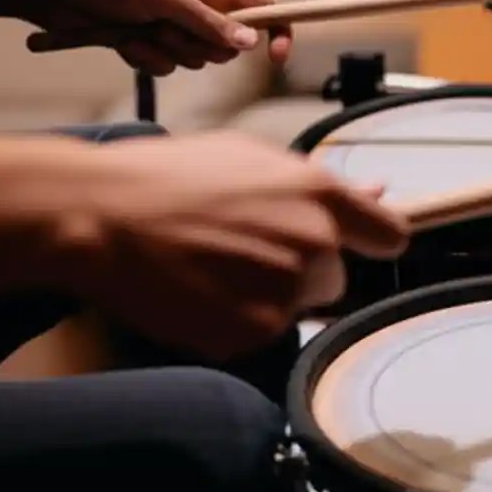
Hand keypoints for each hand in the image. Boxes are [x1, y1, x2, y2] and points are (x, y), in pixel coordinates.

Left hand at [32, 0, 292, 74]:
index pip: (261, 7)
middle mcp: (197, 6)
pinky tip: (122, 40)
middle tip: (169, 27)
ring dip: (166, 51)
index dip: (276, 32)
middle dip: (200, 46)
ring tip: (137, 28)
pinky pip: (164, 67)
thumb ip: (208, 22)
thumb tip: (250, 43)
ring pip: (194, 61)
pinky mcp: (147, 44)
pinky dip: (144, 58)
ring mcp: (172, 27)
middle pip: (227, 46)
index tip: (276, 60)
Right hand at [60, 132, 408, 360]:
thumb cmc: (170, 176)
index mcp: (319, 194)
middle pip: (336, 277)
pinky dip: (236, 322)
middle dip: (302, 270)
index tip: (355, 245)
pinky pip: (261, 334)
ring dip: (269, 296)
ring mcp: (285, 292)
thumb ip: (317, 183)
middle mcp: (314, 244)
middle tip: (244, 251)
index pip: (390, 235)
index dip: (371, 241)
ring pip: (299, 307)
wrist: (102, 215)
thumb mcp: (250, 157)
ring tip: (213, 268)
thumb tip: (377, 192)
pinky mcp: (252, 332)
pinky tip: (199, 293)